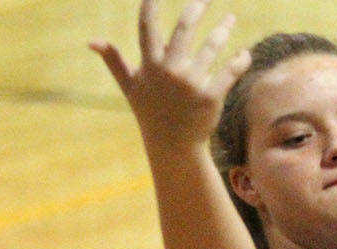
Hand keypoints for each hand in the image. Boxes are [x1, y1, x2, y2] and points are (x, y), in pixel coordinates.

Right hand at [90, 0, 249, 150]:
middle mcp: (170, 70)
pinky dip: (240, 59)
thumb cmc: (151, 112)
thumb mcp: (130, 87)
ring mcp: (191, 83)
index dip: (151, 4)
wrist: (173, 146)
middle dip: (196, 7)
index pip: (148, 26)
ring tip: (230, 19)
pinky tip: (244, 53)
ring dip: (223, 30)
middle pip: (184, 28)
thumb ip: (114, 61)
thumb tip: (91, 41)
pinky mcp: (210, 96)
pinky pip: (229, 70)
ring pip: (211, 46)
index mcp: (150, 65)